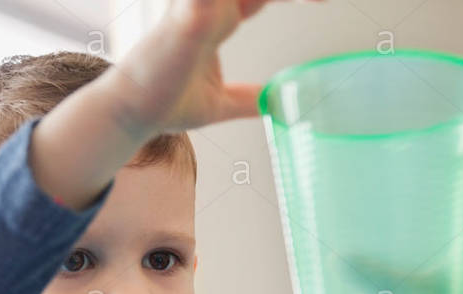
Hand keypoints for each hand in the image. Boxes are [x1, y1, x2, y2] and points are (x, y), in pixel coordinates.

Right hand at [108, 0, 316, 133]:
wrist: (134, 113)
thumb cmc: (166, 102)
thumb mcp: (219, 103)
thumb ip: (246, 99)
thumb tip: (272, 105)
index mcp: (220, 19)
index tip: (327, 2)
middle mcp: (209, 7)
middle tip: (328, 0)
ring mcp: (198, 8)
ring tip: (320, 1)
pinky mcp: (188, 20)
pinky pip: (207, 1)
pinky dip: (228, 4)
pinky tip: (238, 11)